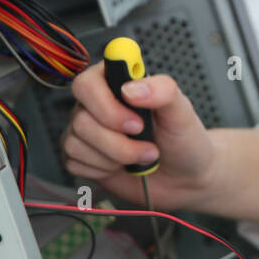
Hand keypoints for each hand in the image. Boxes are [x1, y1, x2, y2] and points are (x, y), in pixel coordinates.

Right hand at [61, 63, 216, 210]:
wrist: (183, 177)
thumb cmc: (182, 139)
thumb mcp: (182, 111)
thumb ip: (163, 90)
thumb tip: (131, 88)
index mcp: (118, 82)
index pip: (88, 82)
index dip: (106, 104)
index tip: (137, 121)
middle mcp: (97, 103)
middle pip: (80, 118)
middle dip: (116, 139)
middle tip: (145, 142)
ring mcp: (86, 129)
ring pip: (76, 143)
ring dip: (116, 156)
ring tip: (141, 155)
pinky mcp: (80, 156)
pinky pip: (75, 162)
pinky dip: (103, 169)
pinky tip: (122, 165)